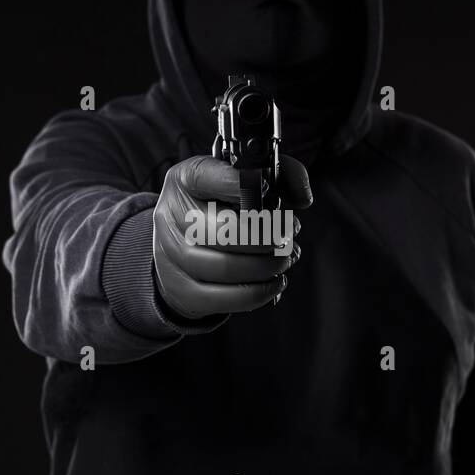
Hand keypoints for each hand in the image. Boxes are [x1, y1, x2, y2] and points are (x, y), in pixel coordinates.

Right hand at [151, 154, 312, 318]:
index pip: (207, 177)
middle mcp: (171, 216)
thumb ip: (282, 176)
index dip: (241, 185)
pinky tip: (273, 283)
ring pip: (222, 267)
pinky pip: (220, 299)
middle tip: (287, 239)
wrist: (182, 243)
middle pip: (222, 230)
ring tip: (284, 260)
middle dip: (266, 238)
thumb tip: (304, 198)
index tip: (270, 193)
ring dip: (265, 267)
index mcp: (185, 180)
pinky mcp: (181, 289)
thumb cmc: (220, 207)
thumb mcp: (244, 180)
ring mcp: (171, 255)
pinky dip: (255, 294)